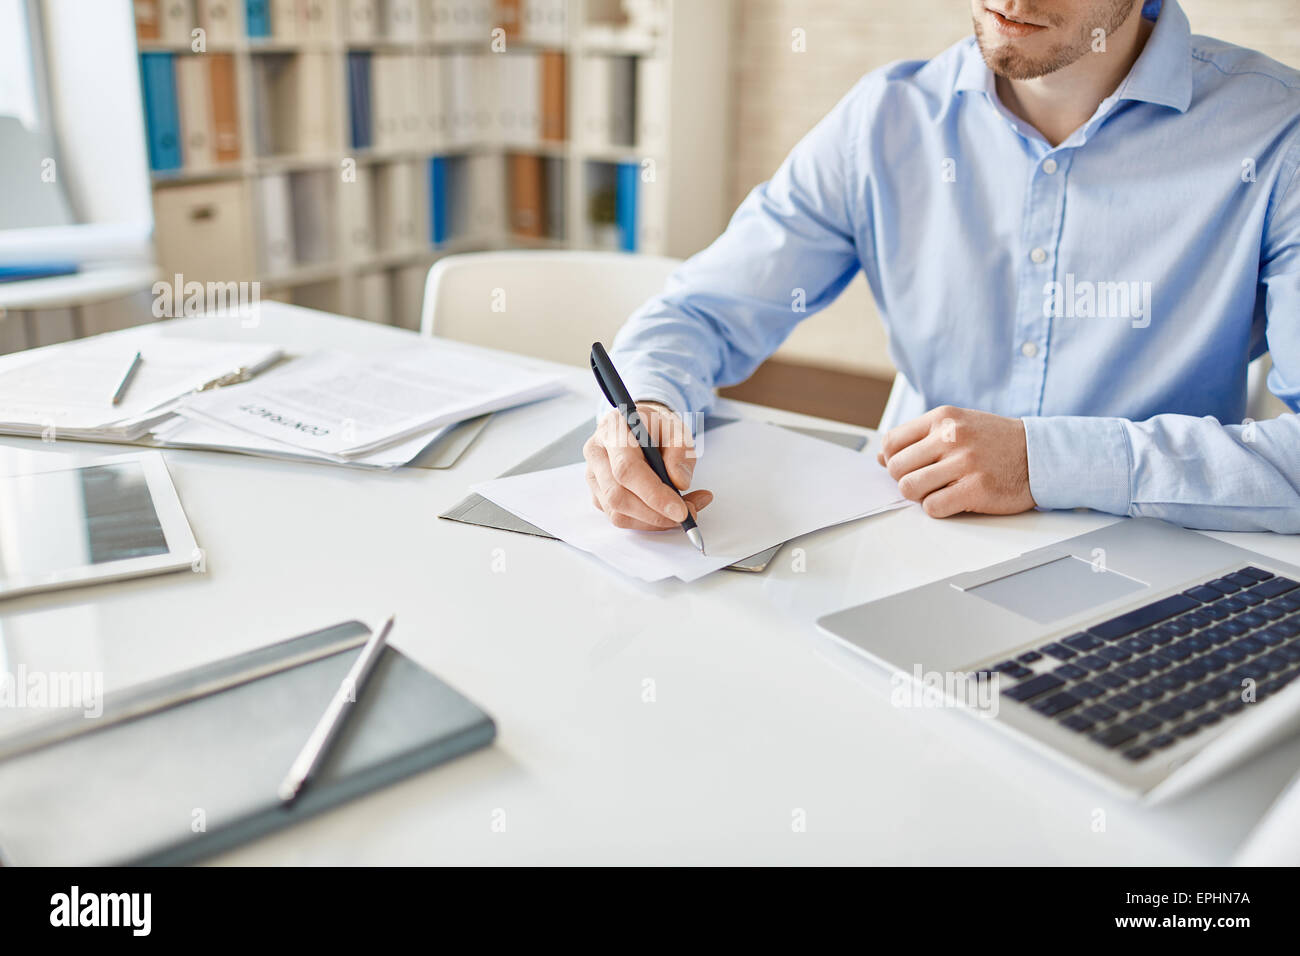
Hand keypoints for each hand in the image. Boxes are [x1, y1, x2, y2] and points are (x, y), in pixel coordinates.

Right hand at [583, 402, 712, 529]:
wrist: (640, 426)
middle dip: (655, 513)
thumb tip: (679, 482)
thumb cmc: (656, 427)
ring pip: (618, 512)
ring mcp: (594, 476)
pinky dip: (648, 521)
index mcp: (613, 430)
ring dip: (654, 520)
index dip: (653, 494)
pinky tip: (667, 510)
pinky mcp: (598, 494)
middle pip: (618, 495)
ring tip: (685, 509)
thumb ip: (680, 451)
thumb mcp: (677, 429)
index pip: (627, 469)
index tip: (680, 510)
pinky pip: (621, 518)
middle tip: (687, 513)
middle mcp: (597, 453)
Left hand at [877, 405, 1035, 517]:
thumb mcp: (957, 426)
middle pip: (896, 468)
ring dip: (920, 496)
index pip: (891, 442)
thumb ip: (919, 438)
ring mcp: (964, 463)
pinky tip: (953, 500)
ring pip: (910, 489)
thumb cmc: (995, 442)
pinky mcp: (976, 489)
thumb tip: (881, 457)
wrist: (1039, 454)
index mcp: (943, 418)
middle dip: (905, 480)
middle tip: (926, 482)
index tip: (907, 467)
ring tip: (939, 490)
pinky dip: (937, 509)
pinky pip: (933, 507)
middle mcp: (951, 437)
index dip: (892, 460)